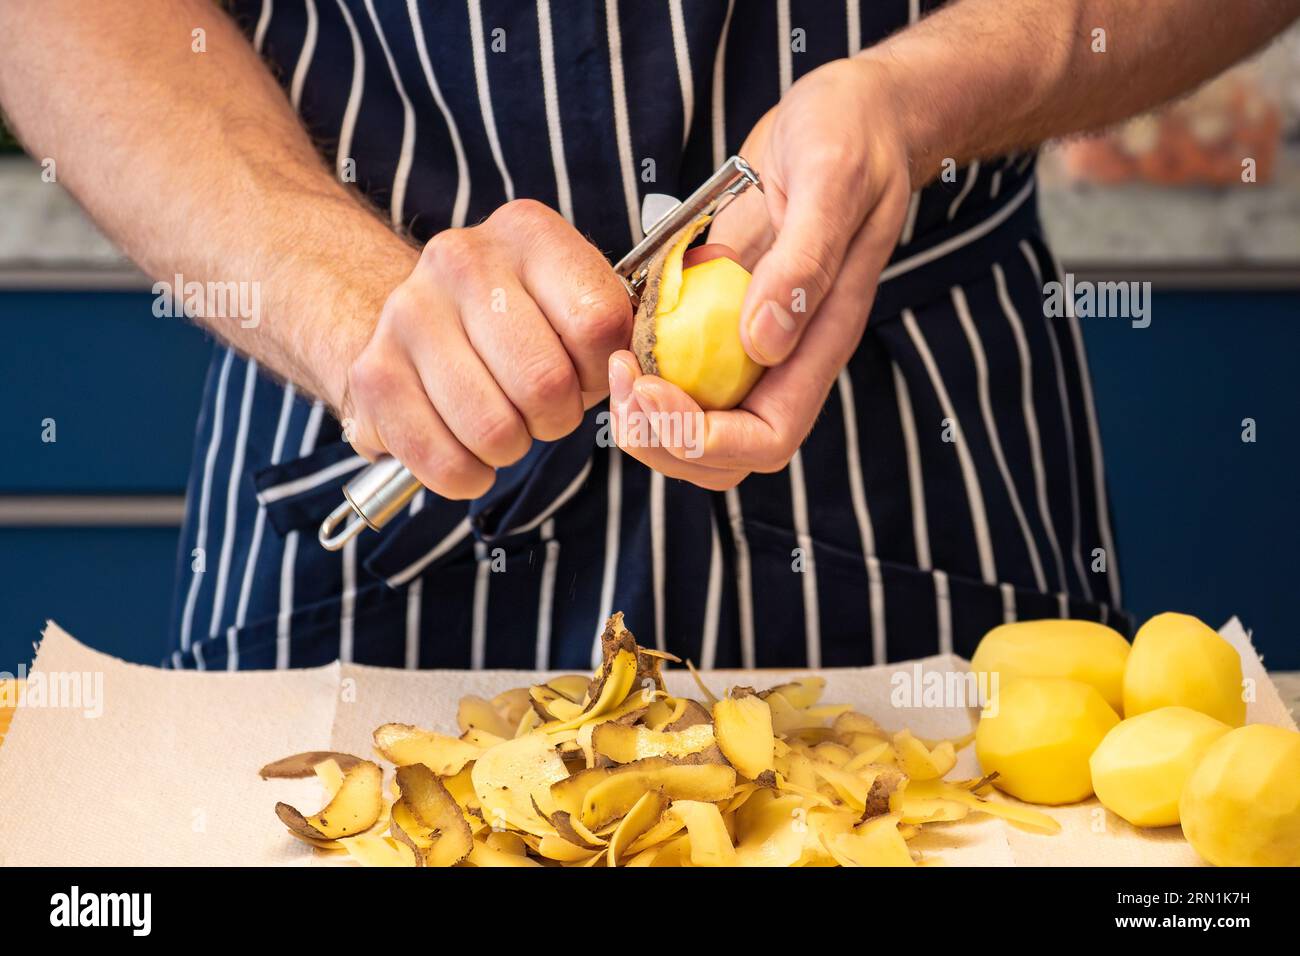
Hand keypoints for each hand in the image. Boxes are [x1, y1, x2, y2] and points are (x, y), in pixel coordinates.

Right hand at [342, 200, 631, 498]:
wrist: (416, 326)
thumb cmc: (518, 327)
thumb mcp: (572, 306)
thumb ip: (614, 333)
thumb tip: (632, 379)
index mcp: (528, 234)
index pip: (599, 323)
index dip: (606, 371)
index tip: (588, 372)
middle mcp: (461, 259)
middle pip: (546, 384)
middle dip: (557, 418)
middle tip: (543, 408)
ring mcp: (408, 313)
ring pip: (495, 430)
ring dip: (511, 447)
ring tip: (502, 420)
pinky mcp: (373, 374)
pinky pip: (444, 462)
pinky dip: (467, 476)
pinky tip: (466, 450)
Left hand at [607, 57, 912, 489]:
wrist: (851, 115)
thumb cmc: (852, 137)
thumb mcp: (832, 181)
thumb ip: (804, 260)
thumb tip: (763, 341)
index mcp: (821, 341)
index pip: (768, 436)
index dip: (704, 439)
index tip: (650, 393)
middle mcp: (786, 355)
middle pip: (724, 451)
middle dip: (663, 439)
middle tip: (617, 384)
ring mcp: (752, 340)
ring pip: (697, 421)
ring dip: (646, 415)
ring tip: (612, 365)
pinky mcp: (721, 313)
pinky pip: (678, 367)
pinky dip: (641, 365)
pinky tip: (617, 328)